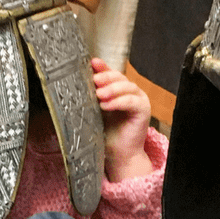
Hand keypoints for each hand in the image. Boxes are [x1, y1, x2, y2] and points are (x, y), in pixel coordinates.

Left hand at [92, 58, 152, 181]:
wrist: (118, 155)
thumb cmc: (106, 134)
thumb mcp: (94, 111)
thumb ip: (91, 96)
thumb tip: (75, 82)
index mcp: (118, 90)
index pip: (110, 74)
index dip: (102, 68)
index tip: (92, 63)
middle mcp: (130, 92)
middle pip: (120, 77)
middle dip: (106, 77)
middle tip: (94, 81)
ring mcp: (139, 100)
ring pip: (128, 87)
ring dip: (112, 89)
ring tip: (99, 94)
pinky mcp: (144, 111)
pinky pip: (132, 102)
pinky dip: (119, 101)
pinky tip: (106, 105)